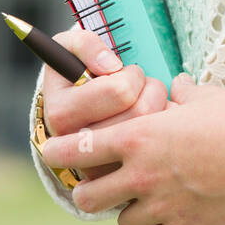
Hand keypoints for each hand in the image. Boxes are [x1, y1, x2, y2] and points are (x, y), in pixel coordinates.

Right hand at [41, 24, 168, 182]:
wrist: (74, 109)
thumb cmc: (78, 73)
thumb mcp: (70, 47)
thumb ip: (85, 45)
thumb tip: (109, 66)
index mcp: (61, 114)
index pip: (120, 91)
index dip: (131, 75)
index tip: (123, 73)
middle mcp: (74, 146)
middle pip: (140, 113)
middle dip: (150, 90)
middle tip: (141, 86)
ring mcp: (95, 167)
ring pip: (151, 131)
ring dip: (158, 107)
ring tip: (145, 101)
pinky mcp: (114, 179)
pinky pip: (155, 151)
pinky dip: (163, 130)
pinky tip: (151, 123)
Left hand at [41, 73, 224, 224]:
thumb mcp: (204, 97)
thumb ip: (181, 94)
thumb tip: (177, 87)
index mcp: (140, 136)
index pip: (80, 148)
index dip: (60, 151)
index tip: (53, 152)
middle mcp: (141, 173)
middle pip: (87, 198)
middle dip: (90, 192)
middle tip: (103, 183)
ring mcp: (160, 205)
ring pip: (120, 222)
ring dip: (128, 211)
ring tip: (145, 199)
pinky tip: (166, 219)